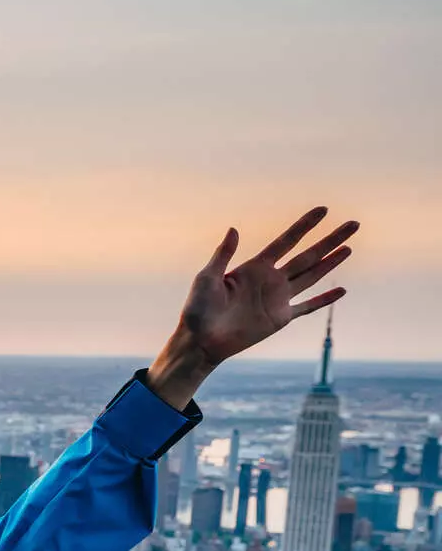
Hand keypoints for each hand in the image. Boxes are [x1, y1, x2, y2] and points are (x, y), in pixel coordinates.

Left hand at [148, 207, 357, 408]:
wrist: (201, 340)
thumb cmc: (198, 308)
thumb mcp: (206, 277)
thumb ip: (223, 254)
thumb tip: (233, 229)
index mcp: (254, 267)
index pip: (286, 241)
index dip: (304, 226)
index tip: (323, 210)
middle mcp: (271, 280)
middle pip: (308, 255)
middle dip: (330, 240)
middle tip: (353, 224)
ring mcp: (278, 299)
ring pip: (312, 276)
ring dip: (332, 262)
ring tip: (349, 248)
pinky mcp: (281, 318)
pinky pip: (308, 307)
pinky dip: (324, 299)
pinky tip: (342, 290)